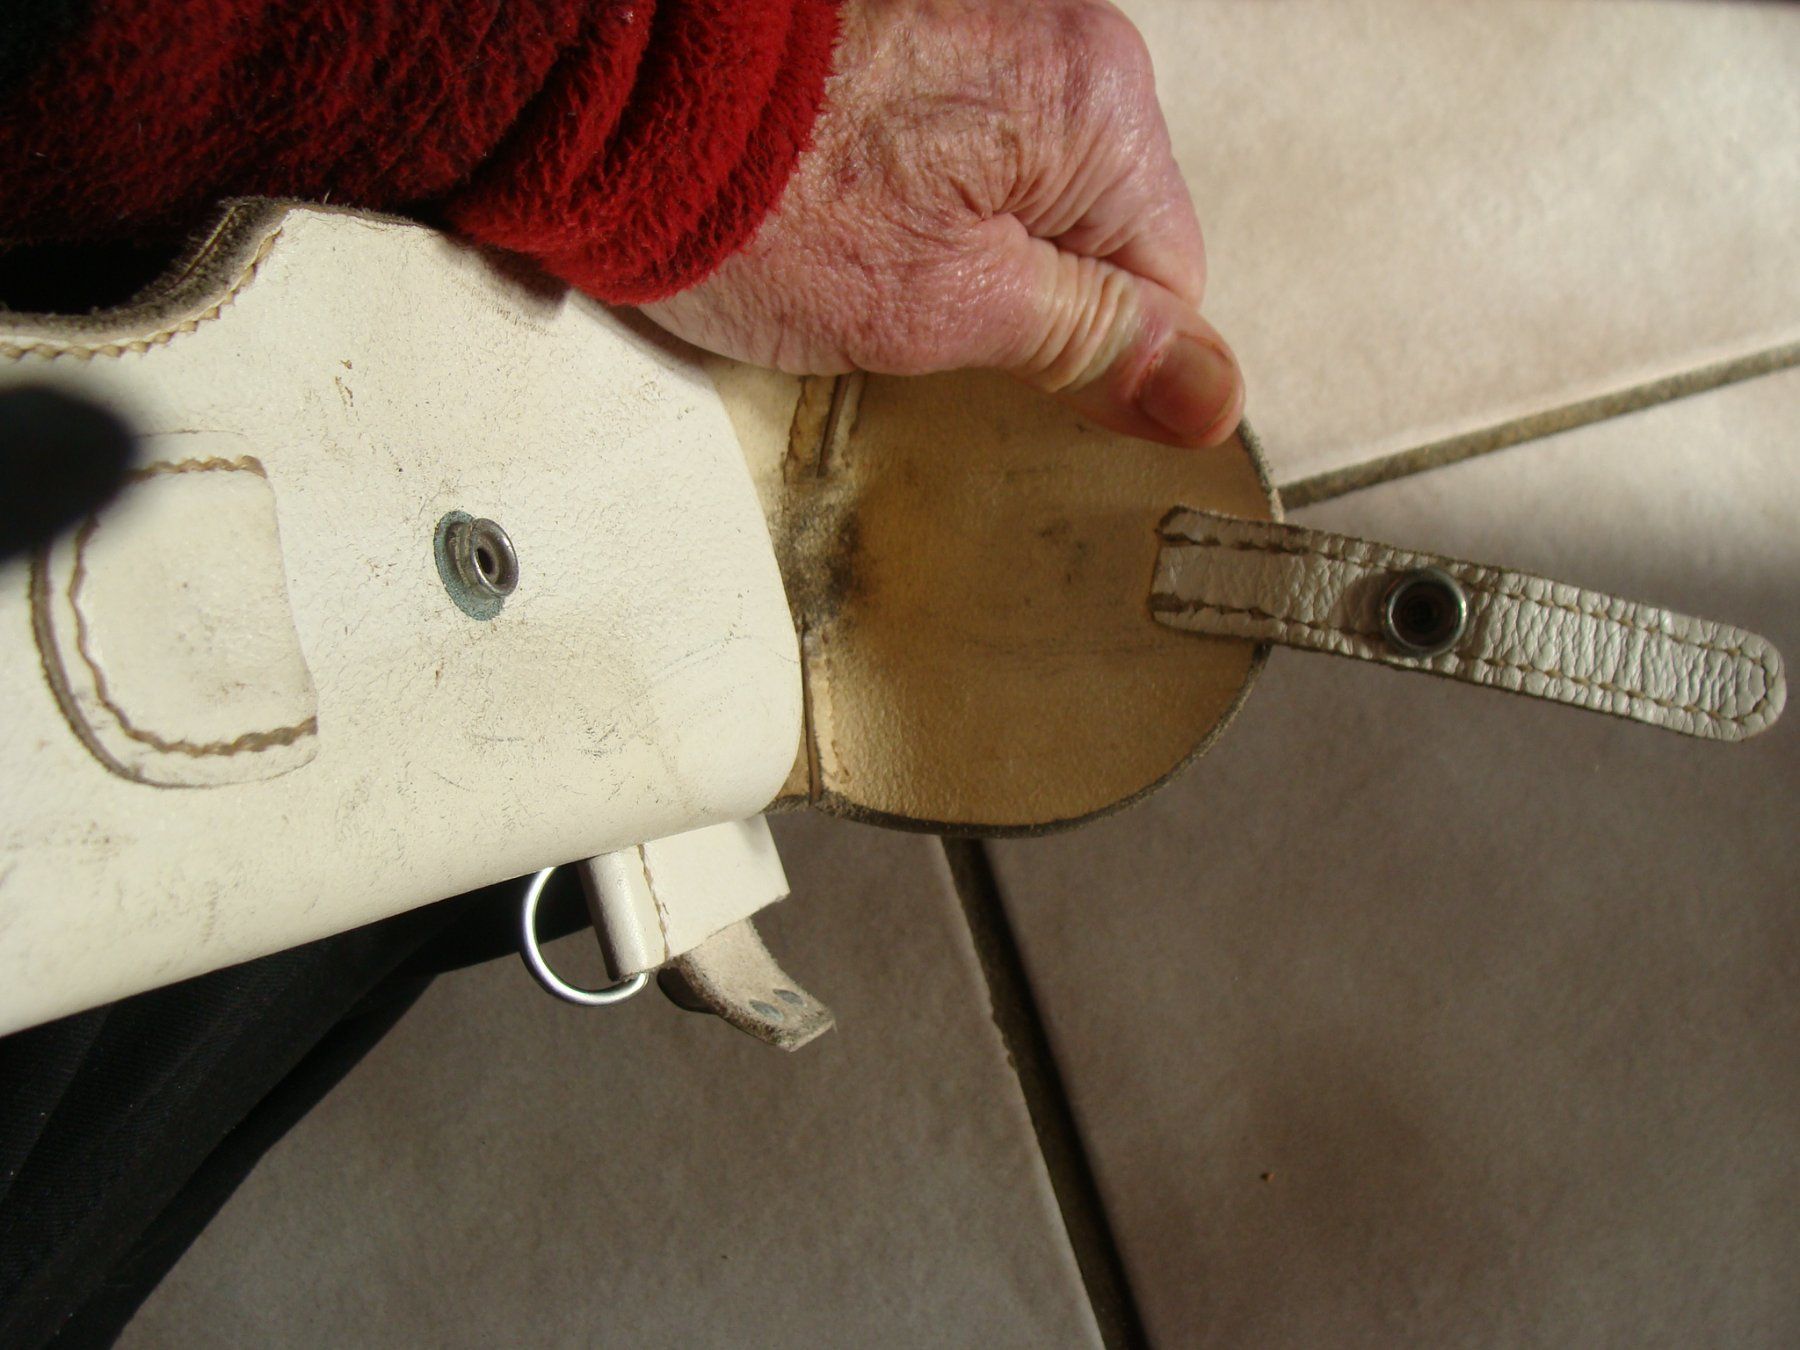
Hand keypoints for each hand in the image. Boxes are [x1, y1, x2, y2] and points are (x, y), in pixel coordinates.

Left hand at [642, 0, 1243, 448]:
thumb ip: (1093, 342)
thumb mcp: (949, 308)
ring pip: (1022, 193)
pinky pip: (959, 148)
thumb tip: (1209, 393)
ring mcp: (977, 29)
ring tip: (865, 267)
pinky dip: (918, 200)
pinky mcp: (907, 39)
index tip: (1025, 383)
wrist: (609, 107)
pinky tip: (848, 223)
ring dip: (965, 251)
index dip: (1099, 352)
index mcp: (1093, 105)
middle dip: (1023, 296)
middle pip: (1095, 227)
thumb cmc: (762, 205)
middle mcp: (1053, 41)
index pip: (1169, 274)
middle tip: (922, 321)